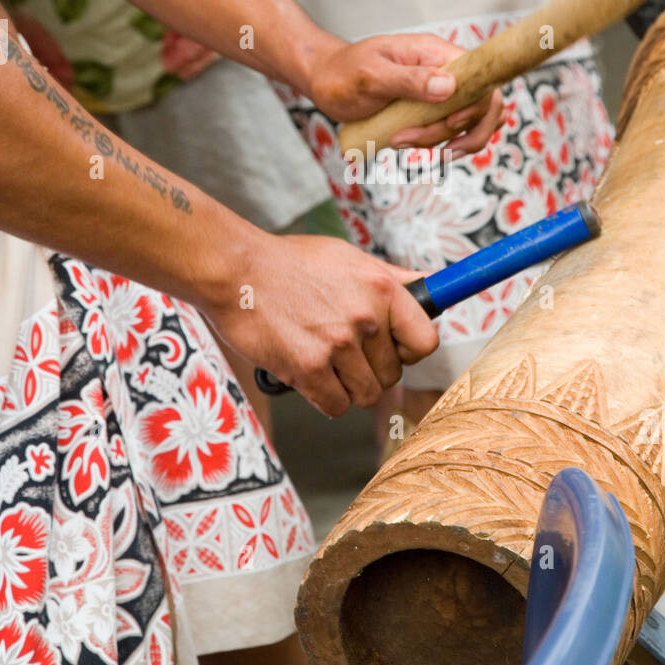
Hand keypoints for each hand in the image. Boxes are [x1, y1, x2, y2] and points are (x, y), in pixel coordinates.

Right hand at [201, 234, 438, 416]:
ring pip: (365, 395)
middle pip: (392, 374)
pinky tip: (308, 374)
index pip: (425, 340)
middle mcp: (366, 316)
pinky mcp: (308, 367)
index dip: (410, 351)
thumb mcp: (348, 258)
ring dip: (347, 387)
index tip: (395, 350)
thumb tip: (427, 284)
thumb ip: (390, 277)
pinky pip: (336, 406)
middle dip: (370, 370)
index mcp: (382, 288)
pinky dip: (324, 397)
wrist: (236, 271)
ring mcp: (337, 344)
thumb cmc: (289, 263)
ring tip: (325, 363)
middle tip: (343, 353)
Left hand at [309, 33, 502, 153]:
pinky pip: (453, 129)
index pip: (481, 77)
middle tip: (425, 146)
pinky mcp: (430, 109)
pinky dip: (441, 144)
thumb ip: (408, 80)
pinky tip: (414, 147)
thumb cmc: (342, 73)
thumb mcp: (370, 76)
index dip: (477, 106)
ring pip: (469, 122)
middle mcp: (444, 70)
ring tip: (400, 143)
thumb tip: (448, 87)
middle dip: (461, 132)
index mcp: (435, 53)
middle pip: (483, 105)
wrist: (324, 79)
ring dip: (444, 141)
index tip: (449, 123)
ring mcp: (439, 91)